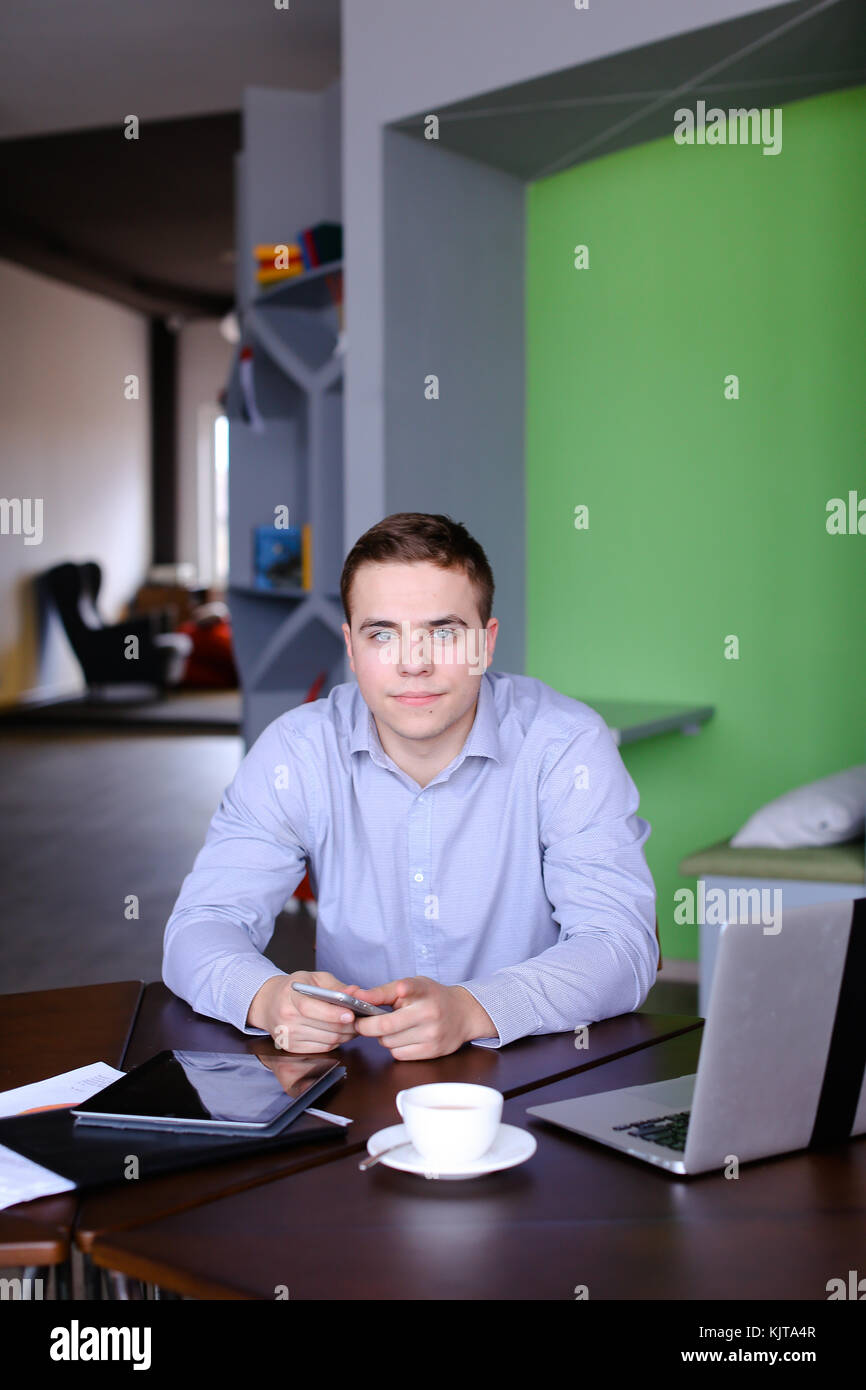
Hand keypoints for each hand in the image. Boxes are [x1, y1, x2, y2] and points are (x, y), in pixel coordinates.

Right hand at [246, 970, 359, 1053]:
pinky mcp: (292, 1048)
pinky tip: (340, 1033)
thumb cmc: (294, 988)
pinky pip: (323, 1048)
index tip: (351, 1014)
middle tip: (361, 1019)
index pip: (311, 1008)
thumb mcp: (313, 978)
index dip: (333, 1013)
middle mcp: (286, 1018)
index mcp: (289, 996)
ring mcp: (288, 1036)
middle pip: (324, 1028)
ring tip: (353, 1025)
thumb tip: (356, 992)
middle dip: (347, 1026)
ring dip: (345, 1035)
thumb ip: (335, 985)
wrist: (268, 1003)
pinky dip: (336, 1042)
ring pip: (327, 1040)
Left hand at [347, 976, 497, 1059]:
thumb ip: (384, 991)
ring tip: (390, 1028)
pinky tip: (402, 1038)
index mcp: (424, 991)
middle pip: (386, 1026)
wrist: (464, 1014)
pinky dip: (395, 1048)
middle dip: (366, 1026)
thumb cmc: (433, 997)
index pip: (410, 988)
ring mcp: (432, 1034)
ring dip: (383, 1037)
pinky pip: (399, 1055)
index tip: (386, 993)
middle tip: (360, 1022)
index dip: (396, 991)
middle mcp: (429, 1013)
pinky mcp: (432, 1051)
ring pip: (390, 1043)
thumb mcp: (413, 985)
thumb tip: (357, 996)